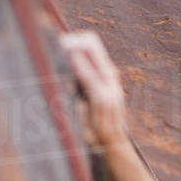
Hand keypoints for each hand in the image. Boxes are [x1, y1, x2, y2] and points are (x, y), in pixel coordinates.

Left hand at [59, 30, 128, 150]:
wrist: (112, 144)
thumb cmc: (98, 124)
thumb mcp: (90, 101)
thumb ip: (83, 87)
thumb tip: (71, 74)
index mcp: (110, 81)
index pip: (99, 54)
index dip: (87, 44)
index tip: (73, 38)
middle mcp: (112, 82)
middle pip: (98, 53)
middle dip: (83, 43)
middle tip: (70, 36)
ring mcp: (110, 90)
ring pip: (95, 62)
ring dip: (81, 51)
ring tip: (69, 42)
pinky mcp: (103, 100)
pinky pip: (91, 79)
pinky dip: (82, 66)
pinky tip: (73, 58)